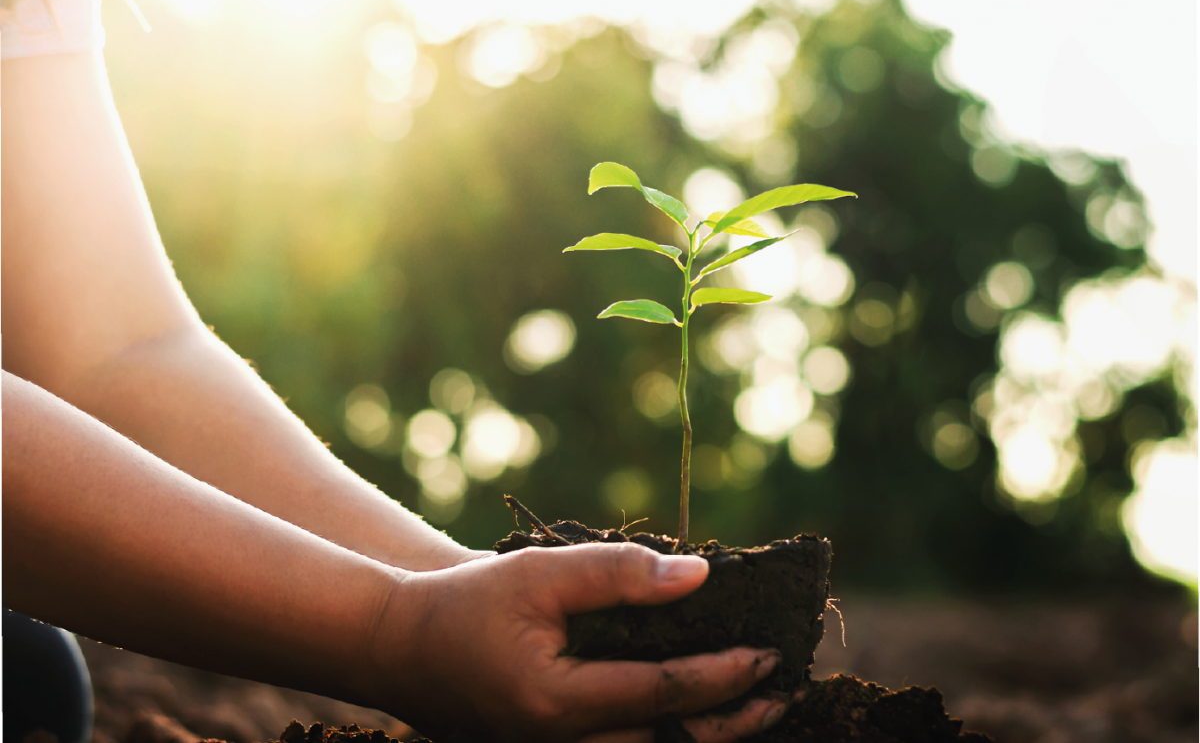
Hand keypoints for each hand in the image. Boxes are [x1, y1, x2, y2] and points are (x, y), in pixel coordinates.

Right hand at [365, 543, 789, 741]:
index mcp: (559, 704)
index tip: (771, 652)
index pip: (667, 694)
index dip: (725, 674)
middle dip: (735, 721)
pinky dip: (670, 733)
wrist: (402, 651)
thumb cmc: (469, 605)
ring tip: (756, 707)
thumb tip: (698, 576)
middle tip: (783, 690)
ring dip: (708, 733)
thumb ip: (619, 574)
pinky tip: (696, 713)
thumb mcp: (541, 575)